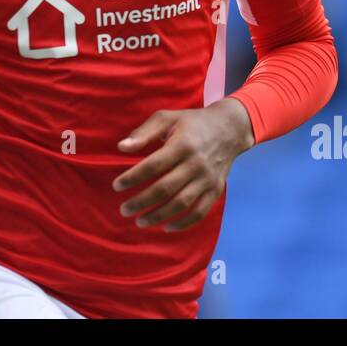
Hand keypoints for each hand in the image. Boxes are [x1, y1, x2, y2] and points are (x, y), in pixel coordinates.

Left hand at [112, 99, 254, 232]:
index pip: (153, 166)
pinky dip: (183, 223)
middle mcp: (196, 163)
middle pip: (165, 188)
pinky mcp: (216, 189)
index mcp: (182, 144)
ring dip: (158, 216)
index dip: (133, 178)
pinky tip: (166, 227)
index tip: (116, 186)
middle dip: (142, 202)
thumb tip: (122, 147)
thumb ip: (143, 132)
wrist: (229, 128)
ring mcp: (207, 179)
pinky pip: (200, 212)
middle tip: (124, 210)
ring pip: (181, 203)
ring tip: (139, 221)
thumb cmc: (191, 122)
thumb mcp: (167, 118)